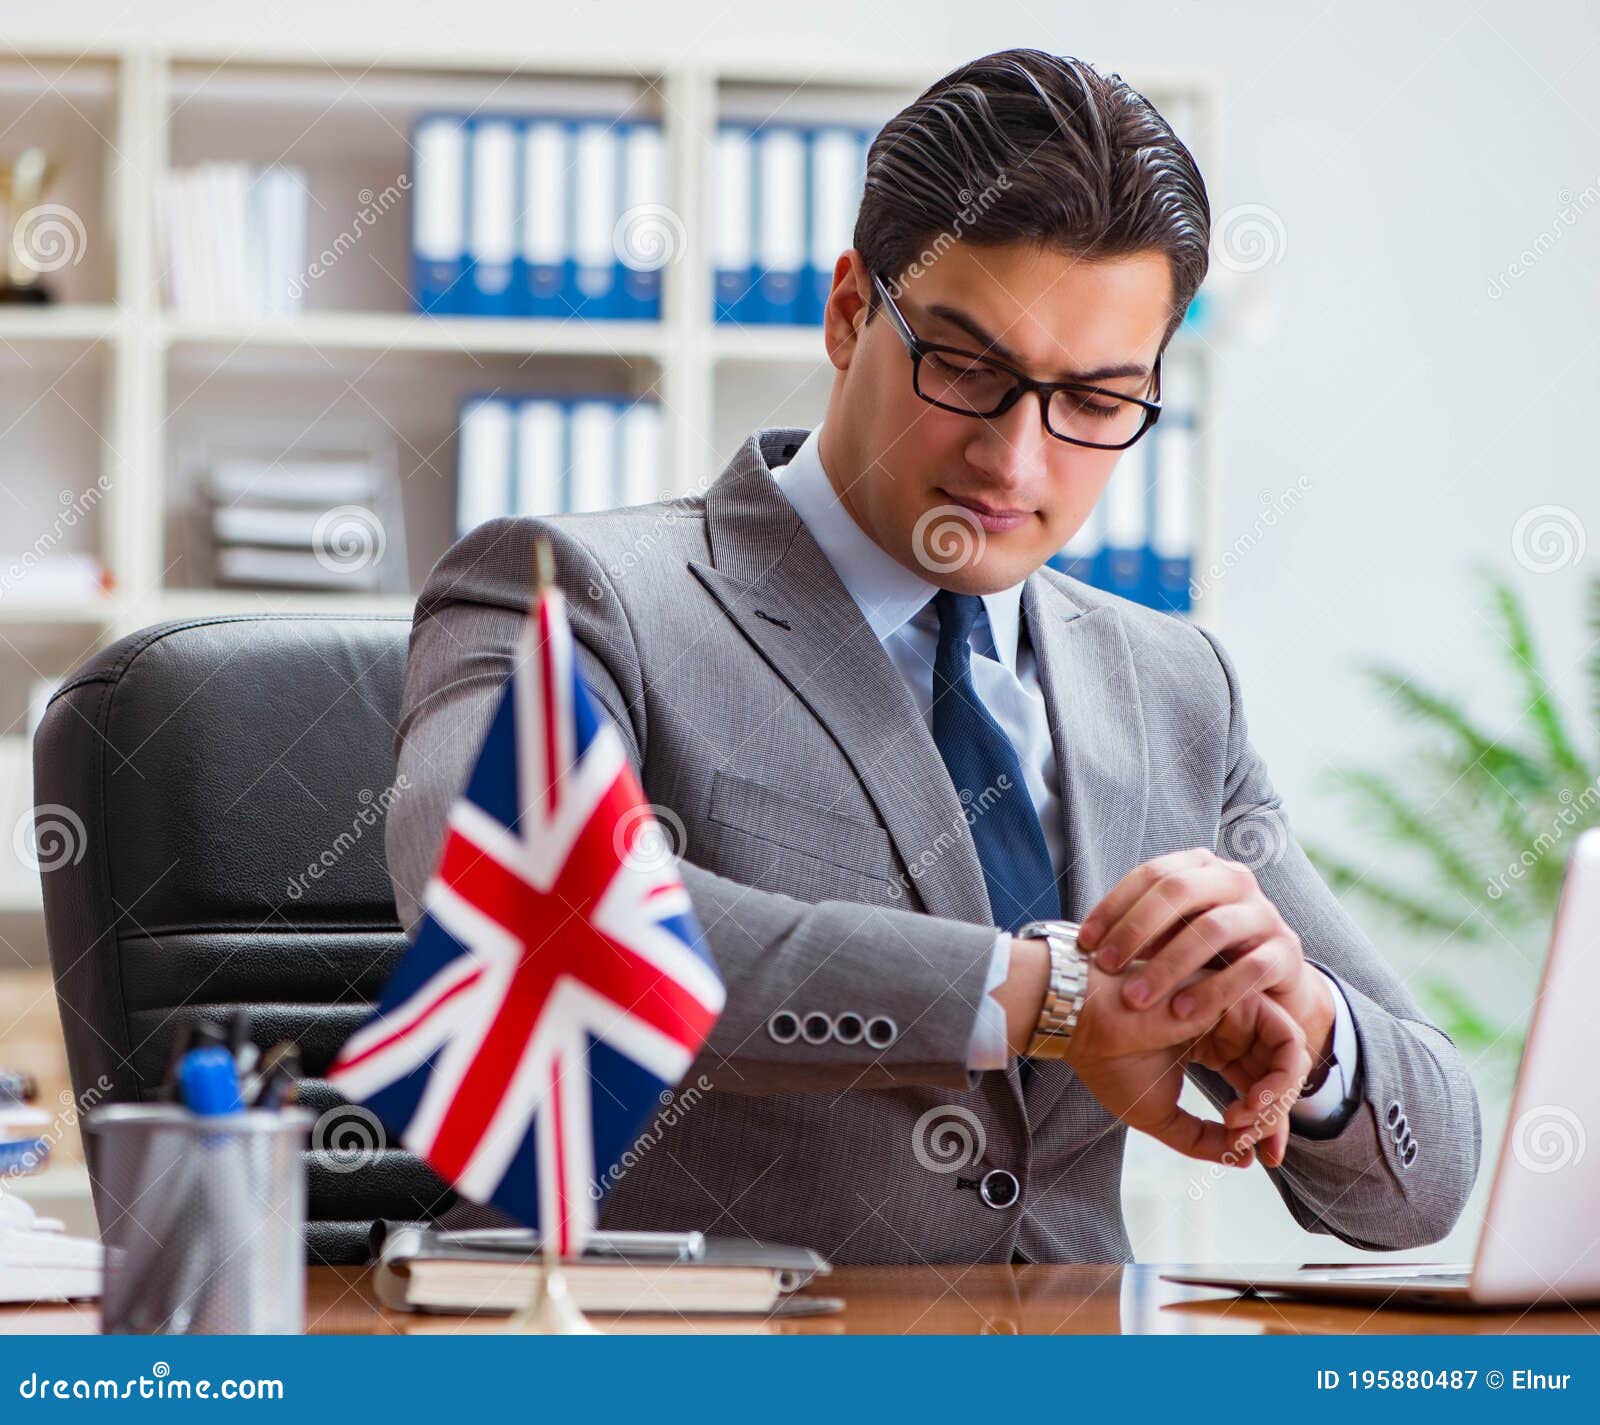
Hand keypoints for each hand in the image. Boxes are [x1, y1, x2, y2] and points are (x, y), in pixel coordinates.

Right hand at [1061, 960, 1311, 1166]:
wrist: (1085, 1026)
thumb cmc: (1111, 1063)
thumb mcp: (1163, 1115)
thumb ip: (1204, 1140)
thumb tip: (1245, 1159)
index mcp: (1211, 1046)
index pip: (1256, 1089)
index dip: (1268, 1128)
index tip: (1263, 1159)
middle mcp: (1228, 1028)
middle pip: (1276, 1077)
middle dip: (1275, 1120)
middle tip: (1251, 1145)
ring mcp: (1234, 1011)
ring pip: (1288, 1059)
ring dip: (1277, 1100)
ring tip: (1243, 1122)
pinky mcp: (1239, 999)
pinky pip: (1287, 1041)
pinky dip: (1281, 1077)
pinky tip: (1250, 1102)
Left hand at [1076, 848, 1335, 1078]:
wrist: (1271, 983)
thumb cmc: (1205, 955)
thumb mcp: (1170, 933)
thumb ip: (1139, 926)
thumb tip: (1080, 939)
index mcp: (1200, 867)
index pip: (1151, 875)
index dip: (1114, 906)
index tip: (1084, 943)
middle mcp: (1234, 880)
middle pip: (1178, 893)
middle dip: (1136, 931)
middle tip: (1105, 968)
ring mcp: (1264, 913)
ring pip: (1212, 929)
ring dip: (1168, 966)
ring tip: (1136, 999)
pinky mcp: (1286, 952)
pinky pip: (1250, 969)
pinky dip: (1213, 992)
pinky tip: (1183, 1015)